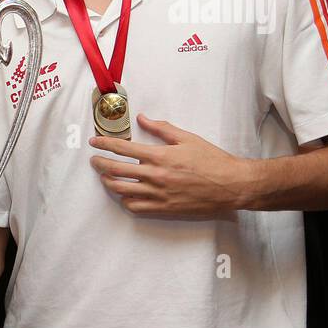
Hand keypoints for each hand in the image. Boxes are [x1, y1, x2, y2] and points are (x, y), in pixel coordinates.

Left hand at [89, 115, 250, 217]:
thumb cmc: (213, 160)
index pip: (122, 148)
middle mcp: (155, 176)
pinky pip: (134, 207)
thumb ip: (162, 128)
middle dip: (99, 164)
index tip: (94, 142)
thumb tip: (143, 118)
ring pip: (121, 190)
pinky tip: (125, 194)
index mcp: (160, 156)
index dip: (104, 144)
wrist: (232, 185)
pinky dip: (125, 200)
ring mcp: (158, 194)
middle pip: (115, 170)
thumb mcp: (188, 138)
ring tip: (105, 176)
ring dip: (108, 182)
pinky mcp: (163, 208)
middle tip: (94, 160)